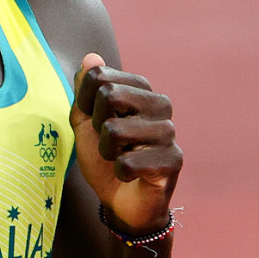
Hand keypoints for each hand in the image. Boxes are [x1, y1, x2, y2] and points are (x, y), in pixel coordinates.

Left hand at [71, 53, 181, 232]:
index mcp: (139, 89)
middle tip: (109, 141)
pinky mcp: (174, 160)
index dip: (85, 103)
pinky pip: (127, 161)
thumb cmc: (104, 156)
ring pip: (115, 130)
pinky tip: (133, 175)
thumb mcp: (85, 121)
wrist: (121, 199)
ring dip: (107, 151)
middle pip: (109, 94)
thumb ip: (85, 90)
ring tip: (121, 157)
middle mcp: (159, 104)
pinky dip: (120, 171)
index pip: (97, 76)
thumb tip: (91, 58)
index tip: (94, 121)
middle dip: (97, 125)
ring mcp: (169, 131)